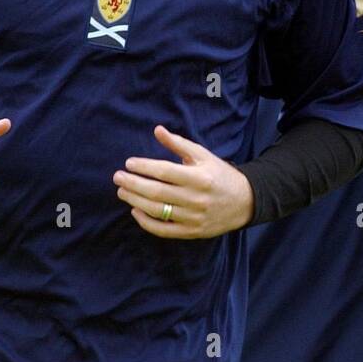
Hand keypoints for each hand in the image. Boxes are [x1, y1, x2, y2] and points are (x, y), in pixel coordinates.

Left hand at [114, 125, 253, 238]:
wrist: (245, 202)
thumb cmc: (220, 175)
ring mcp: (193, 217)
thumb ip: (179, 144)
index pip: (166, 171)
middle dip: (133, 184)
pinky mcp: (192, 232)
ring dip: (135, 201)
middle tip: (117, 178)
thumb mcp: (203, 155)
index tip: (129, 163)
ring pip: (158, 210)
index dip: (145, 167)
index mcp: (200, 176)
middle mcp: (196, 198)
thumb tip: (157, 130)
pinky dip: (146, 222)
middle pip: (157, 192)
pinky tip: (135, 211)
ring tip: (122, 192)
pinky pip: (164, 229)